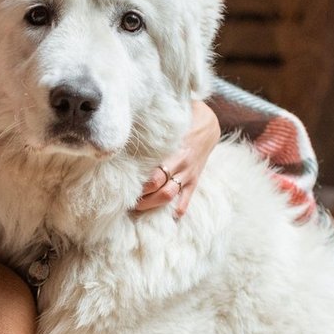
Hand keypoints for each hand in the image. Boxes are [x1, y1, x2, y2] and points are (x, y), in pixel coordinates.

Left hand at [135, 99, 219, 217]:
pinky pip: (187, 198)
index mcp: (173, 149)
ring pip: (169, 195)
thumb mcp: (171, 119)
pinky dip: (178, 209)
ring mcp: (188, 173)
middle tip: (125, 199)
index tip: (123, 187)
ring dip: (153, 204)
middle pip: (159, 188)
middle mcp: (181, 164)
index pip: (154, 174)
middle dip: (142, 197)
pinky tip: (168, 217)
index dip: (139, 185)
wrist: (209, 124)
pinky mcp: (194, 179)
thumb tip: (133, 116)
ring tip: (138, 207)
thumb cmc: (182, 118)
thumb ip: (153, 124)